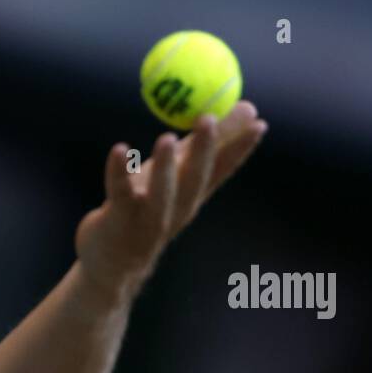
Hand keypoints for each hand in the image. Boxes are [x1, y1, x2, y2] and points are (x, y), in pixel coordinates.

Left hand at [74, 100, 267, 294]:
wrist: (112, 264)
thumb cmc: (145, 210)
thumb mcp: (178, 176)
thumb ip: (205, 145)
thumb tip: (250, 108)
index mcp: (192, 196)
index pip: (221, 170)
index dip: (239, 148)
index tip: (258, 122)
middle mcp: (175, 209)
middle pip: (194, 180)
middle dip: (204, 151)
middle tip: (210, 119)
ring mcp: (146, 218)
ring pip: (160, 193)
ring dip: (164, 167)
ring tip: (166, 138)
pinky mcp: (117, 219)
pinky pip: (118, 192)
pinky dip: (117, 171)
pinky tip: (119, 150)